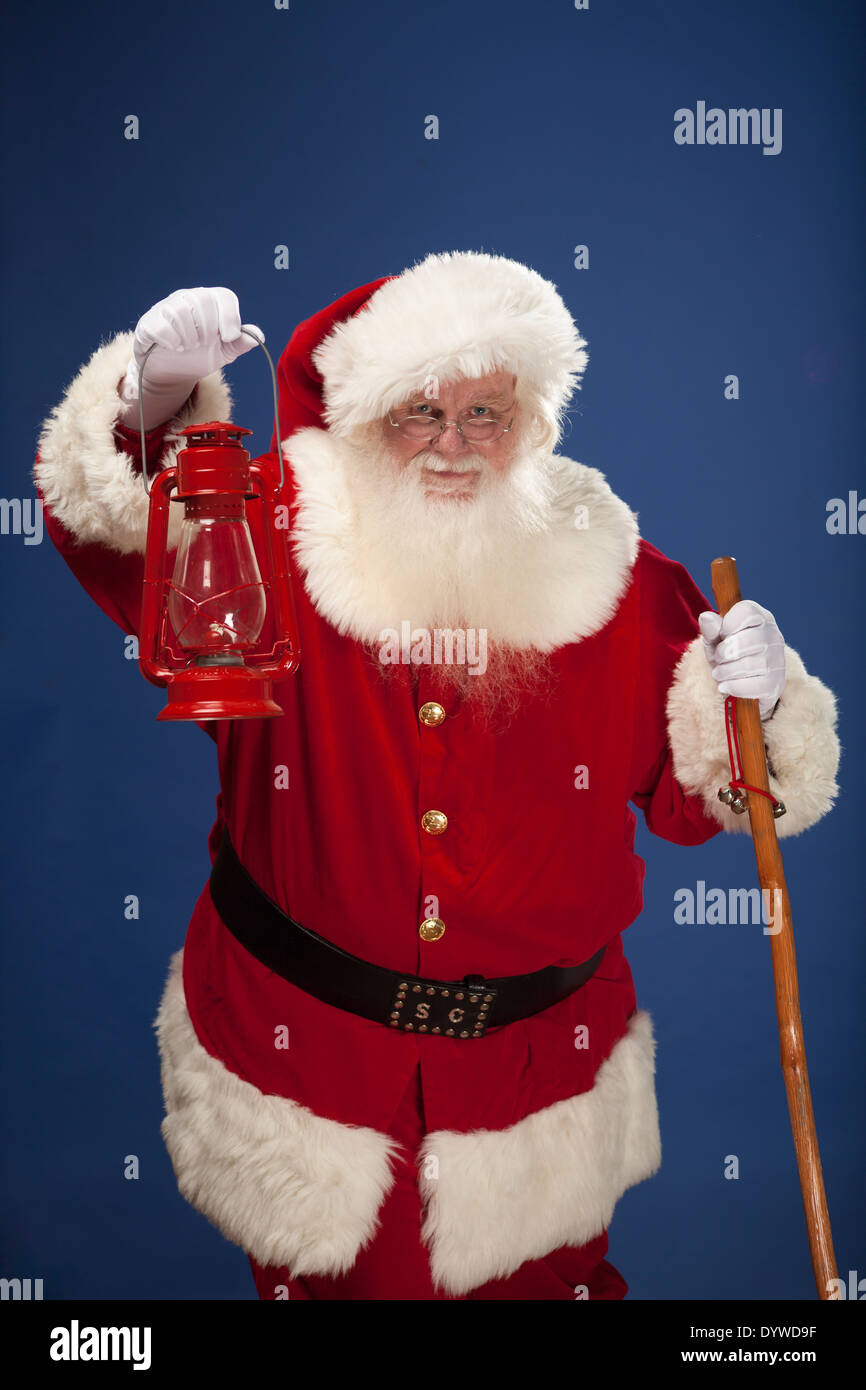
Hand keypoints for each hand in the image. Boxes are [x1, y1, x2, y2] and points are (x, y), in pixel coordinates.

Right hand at [118, 287, 262, 428]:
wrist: (173, 371)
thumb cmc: (200, 355)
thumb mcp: (224, 351)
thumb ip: (240, 343)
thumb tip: (258, 336)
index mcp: (210, 302)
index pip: (224, 296)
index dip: (230, 317)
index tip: (229, 338)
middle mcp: (188, 298)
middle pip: (203, 300)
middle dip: (209, 328)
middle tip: (205, 344)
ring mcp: (166, 307)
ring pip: (180, 311)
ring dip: (190, 336)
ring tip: (189, 347)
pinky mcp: (149, 322)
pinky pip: (160, 326)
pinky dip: (171, 340)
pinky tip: (175, 348)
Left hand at [698, 600, 785, 720]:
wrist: (741, 681)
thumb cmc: (727, 653)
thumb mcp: (715, 639)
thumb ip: (711, 629)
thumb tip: (706, 617)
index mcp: (760, 617)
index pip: (747, 612)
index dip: (727, 626)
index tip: (722, 635)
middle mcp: (773, 635)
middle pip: (746, 641)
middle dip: (724, 653)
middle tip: (718, 658)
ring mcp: (777, 659)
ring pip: (750, 665)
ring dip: (726, 671)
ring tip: (719, 673)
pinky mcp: (776, 682)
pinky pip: (755, 685)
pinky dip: (735, 687)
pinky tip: (725, 686)